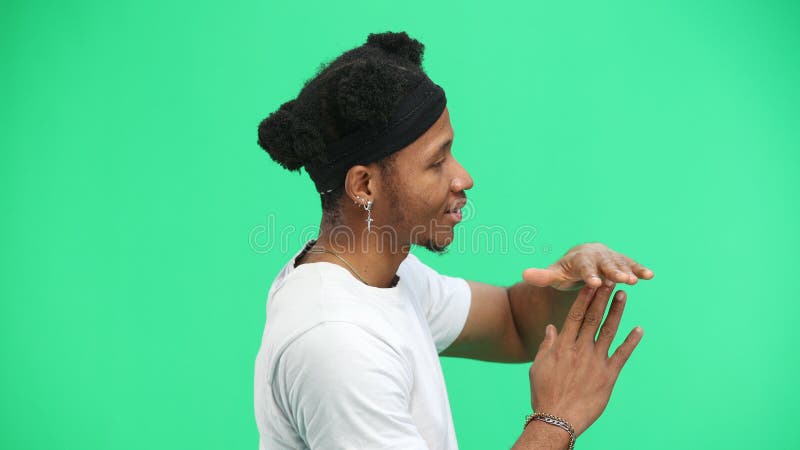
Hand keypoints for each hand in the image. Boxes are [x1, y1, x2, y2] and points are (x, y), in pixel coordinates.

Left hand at [522, 242, 653, 290]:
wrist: (582, 257)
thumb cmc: (567, 270)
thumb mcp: (554, 274)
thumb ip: (542, 276)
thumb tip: (524, 274)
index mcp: (579, 260)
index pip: (584, 268)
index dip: (590, 275)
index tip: (595, 284)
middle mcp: (596, 256)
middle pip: (605, 264)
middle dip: (613, 272)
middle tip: (622, 280)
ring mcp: (610, 257)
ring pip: (620, 264)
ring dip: (628, 271)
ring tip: (636, 280)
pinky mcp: (621, 261)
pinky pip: (631, 265)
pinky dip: (639, 269)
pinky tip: (650, 275)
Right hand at [529, 281, 642, 436]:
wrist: (557, 418)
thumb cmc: (545, 393)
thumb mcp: (539, 366)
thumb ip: (547, 345)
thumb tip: (551, 327)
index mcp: (563, 345)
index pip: (575, 315)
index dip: (584, 297)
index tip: (591, 282)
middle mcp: (580, 349)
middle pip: (593, 317)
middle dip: (602, 297)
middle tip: (611, 279)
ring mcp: (596, 361)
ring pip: (608, 330)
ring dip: (617, 311)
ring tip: (624, 295)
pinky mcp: (608, 376)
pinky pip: (622, 355)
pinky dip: (631, 341)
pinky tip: (639, 329)